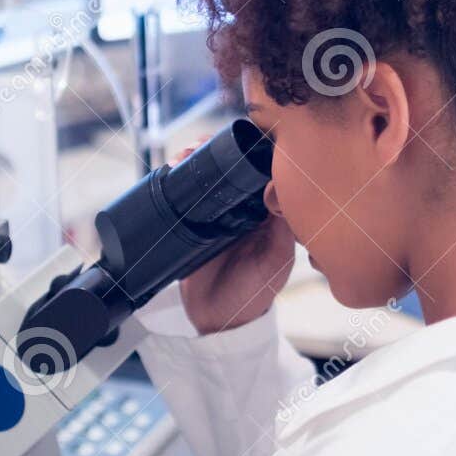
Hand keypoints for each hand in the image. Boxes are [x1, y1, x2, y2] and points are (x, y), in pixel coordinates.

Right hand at [172, 145, 296, 334]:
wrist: (217, 318)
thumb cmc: (253, 292)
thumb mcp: (275, 261)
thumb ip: (281, 231)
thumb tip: (279, 193)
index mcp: (268, 212)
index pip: (263, 171)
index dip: (253, 150)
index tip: (241, 137)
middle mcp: (244, 208)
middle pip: (232, 166)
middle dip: (217, 148)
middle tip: (203, 143)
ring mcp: (218, 212)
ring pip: (208, 174)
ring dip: (197, 158)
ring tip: (187, 154)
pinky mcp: (193, 221)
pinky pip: (187, 192)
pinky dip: (180, 176)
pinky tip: (175, 168)